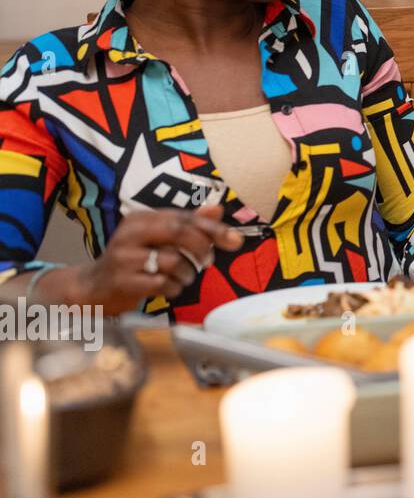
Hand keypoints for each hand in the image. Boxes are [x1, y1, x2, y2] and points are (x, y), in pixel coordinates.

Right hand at [73, 204, 242, 314]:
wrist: (94, 288)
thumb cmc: (134, 261)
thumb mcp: (158, 239)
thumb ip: (188, 225)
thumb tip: (217, 209)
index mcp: (141, 218)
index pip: (184, 217)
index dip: (213, 228)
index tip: (235, 240)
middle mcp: (130, 233)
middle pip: (178, 232)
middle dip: (201, 247)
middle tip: (208, 260)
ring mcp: (123, 257)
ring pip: (172, 260)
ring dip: (187, 273)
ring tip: (183, 277)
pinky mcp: (122, 281)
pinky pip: (161, 283)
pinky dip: (173, 288)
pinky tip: (168, 288)